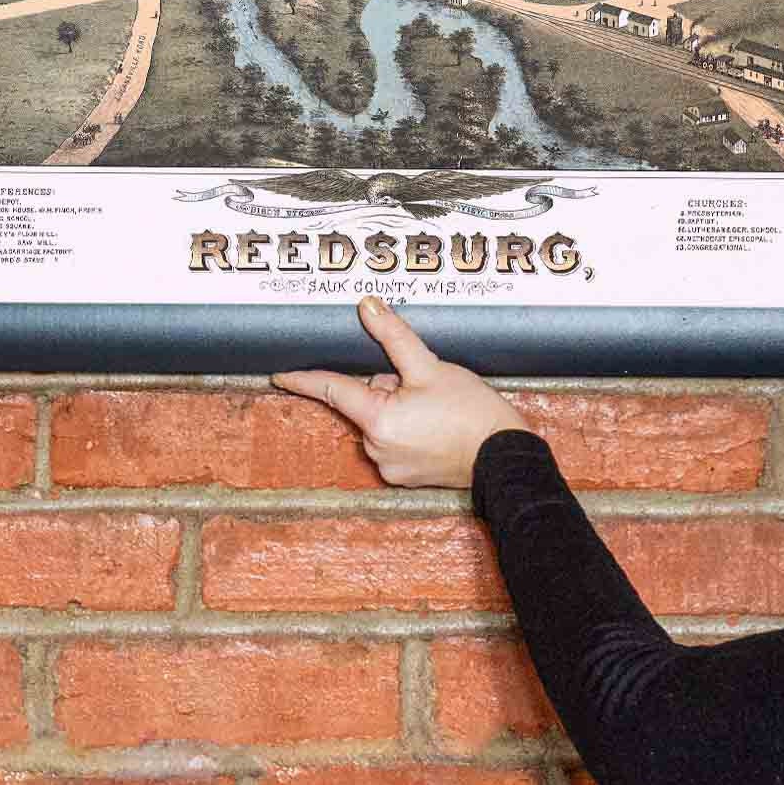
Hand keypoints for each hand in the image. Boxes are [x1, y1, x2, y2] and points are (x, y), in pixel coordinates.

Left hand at [274, 295, 529, 488]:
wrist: (504, 455)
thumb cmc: (471, 413)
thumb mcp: (430, 367)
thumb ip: (394, 336)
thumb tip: (367, 308)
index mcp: (377, 420)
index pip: (331, 391)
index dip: (304, 380)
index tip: (279, 375)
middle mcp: (375, 448)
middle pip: (365, 404)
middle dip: (385, 389)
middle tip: (423, 387)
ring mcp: (390, 466)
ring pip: (380, 422)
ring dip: (398, 409)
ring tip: (436, 409)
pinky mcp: (404, 476)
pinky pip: (394, 441)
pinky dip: (408, 429)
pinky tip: (436, 426)